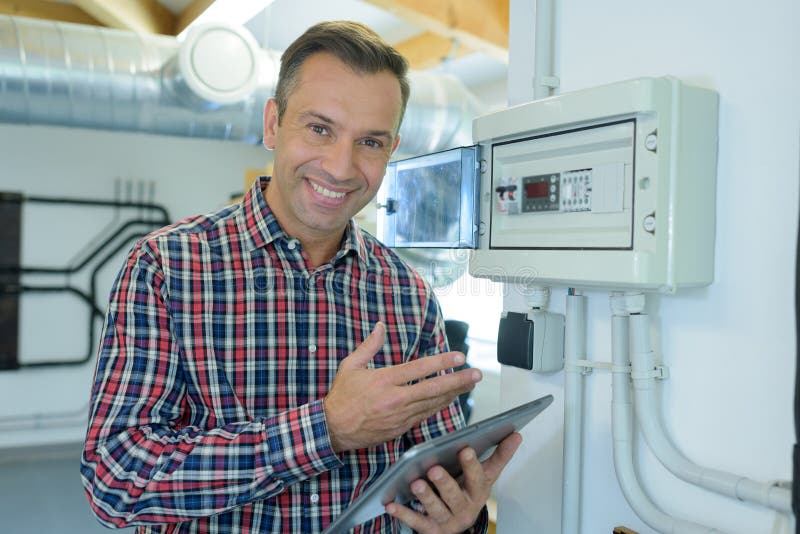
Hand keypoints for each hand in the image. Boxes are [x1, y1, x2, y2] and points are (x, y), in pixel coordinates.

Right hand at [324, 322, 480, 451]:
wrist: (333, 429)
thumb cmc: (341, 396)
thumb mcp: (351, 366)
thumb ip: (369, 346)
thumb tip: (380, 326)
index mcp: (384, 380)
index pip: (420, 369)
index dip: (442, 362)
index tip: (459, 357)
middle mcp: (395, 399)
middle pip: (434, 388)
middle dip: (458, 381)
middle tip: (476, 375)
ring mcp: (400, 416)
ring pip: (433, 404)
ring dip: (453, 394)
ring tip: (469, 385)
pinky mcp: (400, 429)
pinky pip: (424, 415)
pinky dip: (439, 406)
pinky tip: (449, 399)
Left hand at [385, 432, 522, 533]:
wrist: (458, 524)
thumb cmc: (469, 492)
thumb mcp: (485, 475)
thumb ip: (500, 455)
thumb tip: (516, 434)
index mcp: (478, 492)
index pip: (477, 478)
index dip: (471, 465)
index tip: (465, 449)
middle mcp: (464, 509)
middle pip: (454, 496)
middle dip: (445, 483)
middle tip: (434, 470)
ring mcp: (447, 521)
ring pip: (435, 509)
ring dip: (425, 497)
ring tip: (415, 484)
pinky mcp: (431, 530)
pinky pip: (416, 522)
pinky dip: (403, 513)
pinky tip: (392, 504)